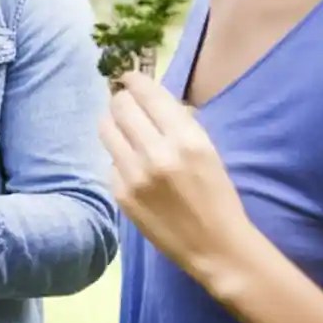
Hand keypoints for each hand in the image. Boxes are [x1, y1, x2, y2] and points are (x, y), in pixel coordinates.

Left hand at [100, 71, 258, 280]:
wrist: (215, 246)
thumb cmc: (217, 194)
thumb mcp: (207, 150)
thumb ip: (179, 123)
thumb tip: (151, 98)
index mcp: (186, 139)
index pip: (147, 94)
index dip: (134, 80)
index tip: (128, 76)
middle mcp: (156, 153)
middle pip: (120, 106)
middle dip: (121, 100)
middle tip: (125, 104)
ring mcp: (134, 175)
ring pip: (106, 129)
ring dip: (113, 124)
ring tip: (123, 130)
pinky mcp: (120, 194)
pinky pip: (109, 161)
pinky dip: (118, 158)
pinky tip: (132, 166)